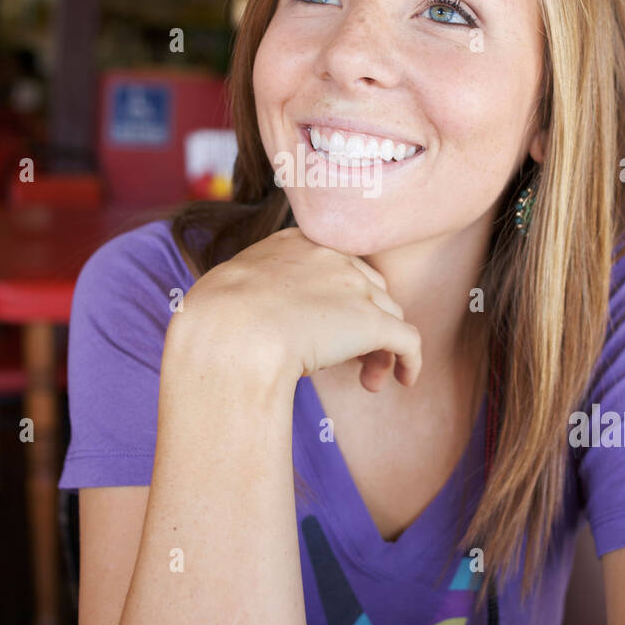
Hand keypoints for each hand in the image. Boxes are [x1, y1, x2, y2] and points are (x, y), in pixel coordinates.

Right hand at [176, 227, 421, 392]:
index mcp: (296, 244)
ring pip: (389, 316)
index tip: (327, 329)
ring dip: (382, 348)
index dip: (341, 300)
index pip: (337, 267)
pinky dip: (411, 361)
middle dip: (366, 324)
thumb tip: (247, 323)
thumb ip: (253, 297)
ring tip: (367, 381)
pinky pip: (408, 340)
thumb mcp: (230, 294)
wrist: (227, 333)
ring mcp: (355, 287)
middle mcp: (332, 257)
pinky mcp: (372, 322)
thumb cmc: (214, 323)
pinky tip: (406, 381)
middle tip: (352, 359)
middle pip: (369, 289)